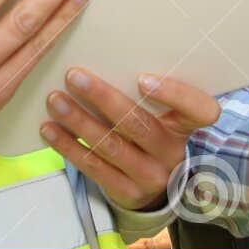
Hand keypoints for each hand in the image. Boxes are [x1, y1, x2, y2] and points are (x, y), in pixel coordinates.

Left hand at [39, 69, 220, 211]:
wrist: (154, 187)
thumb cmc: (150, 134)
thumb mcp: (160, 116)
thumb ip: (143, 95)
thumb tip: (99, 55)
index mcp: (184, 126)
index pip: (198, 110)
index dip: (174, 94)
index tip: (143, 78)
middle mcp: (171, 152)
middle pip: (139, 125)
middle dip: (104, 99)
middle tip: (74, 76)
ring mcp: (150, 176)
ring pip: (111, 146)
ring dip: (79, 121)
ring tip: (55, 100)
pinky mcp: (126, 192)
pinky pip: (93, 167)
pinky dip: (68, 146)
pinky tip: (49, 129)